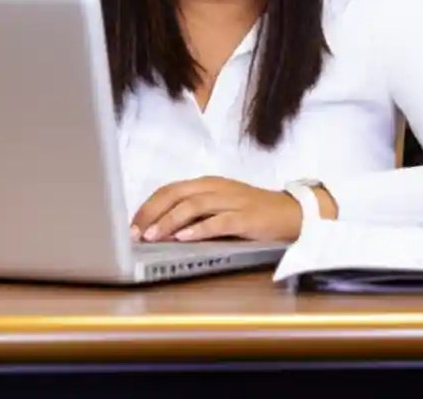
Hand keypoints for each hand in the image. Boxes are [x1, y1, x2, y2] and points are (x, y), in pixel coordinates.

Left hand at [131, 176, 324, 242]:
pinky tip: (184, 238)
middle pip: (176, 194)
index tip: (131, 225)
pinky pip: (219, 221)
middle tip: (135, 232)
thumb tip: (159, 228)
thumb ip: (194, 212)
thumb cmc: (251, 211)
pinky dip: (199, 229)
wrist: (291, 212)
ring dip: (170, 221)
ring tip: (153, 236)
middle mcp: (216, 188)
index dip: (148, 206)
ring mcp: (231, 201)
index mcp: (207, 184)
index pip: (169, 190)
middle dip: (152, 213)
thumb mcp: (219, 205)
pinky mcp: (246, 217)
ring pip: (193, 206)